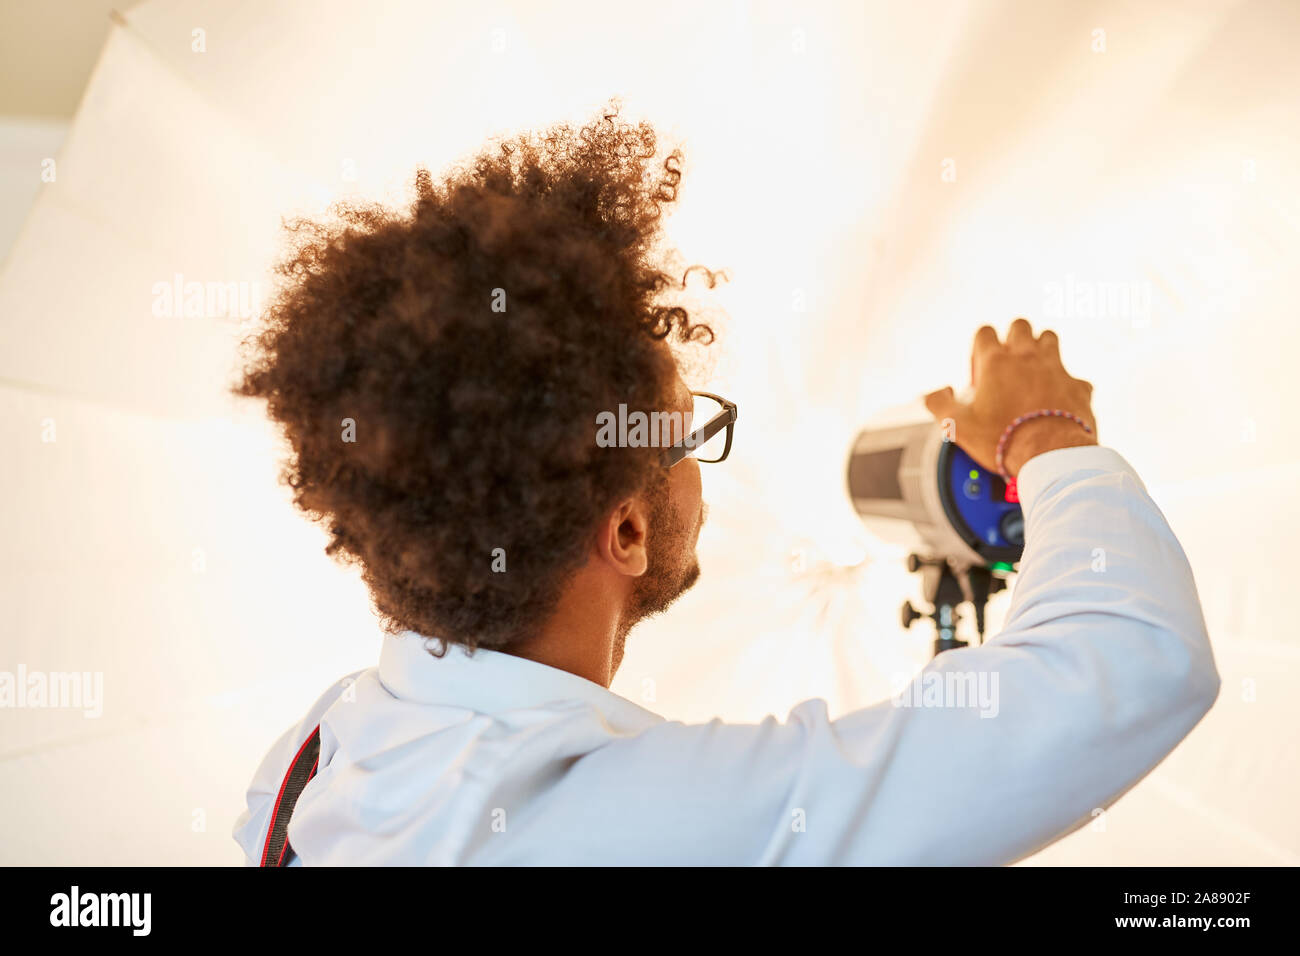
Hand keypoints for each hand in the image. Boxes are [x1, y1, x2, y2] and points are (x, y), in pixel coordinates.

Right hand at [924, 319, 1097, 477]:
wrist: (1049, 455)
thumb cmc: (1002, 439)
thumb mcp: (957, 425)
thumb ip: (938, 404)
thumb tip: (938, 392)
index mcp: (995, 362)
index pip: (985, 332)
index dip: (979, 346)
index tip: (979, 366)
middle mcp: (1027, 357)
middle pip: (1020, 325)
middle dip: (1013, 337)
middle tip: (1007, 362)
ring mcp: (1055, 368)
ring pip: (1050, 338)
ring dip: (1041, 347)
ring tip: (1033, 369)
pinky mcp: (1078, 385)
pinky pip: (1073, 376)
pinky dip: (1066, 383)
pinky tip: (1058, 399)